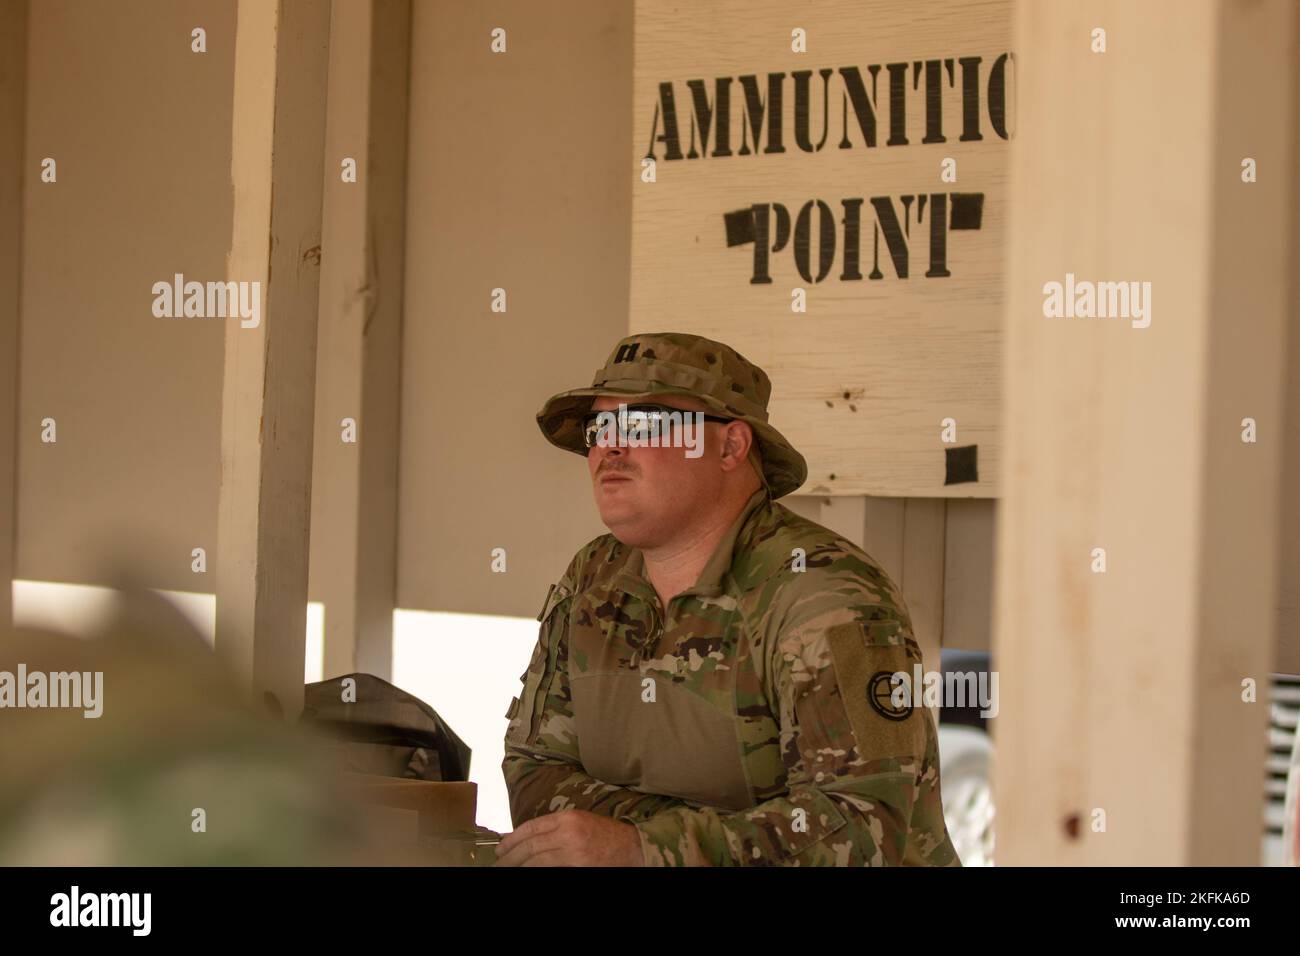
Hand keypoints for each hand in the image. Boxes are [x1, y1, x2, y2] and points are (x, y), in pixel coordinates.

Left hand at [494, 809, 644, 866]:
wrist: (633, 848)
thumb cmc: (607, 836)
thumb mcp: (581, 822)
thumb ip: (557, 828)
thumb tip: (528, 839)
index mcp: (568, 817)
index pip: (532, 827)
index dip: (513, 838)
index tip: (501, 847)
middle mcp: (569, 832)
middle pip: (531, 845)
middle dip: (510, 856)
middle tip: (498, 863)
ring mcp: (573, 851)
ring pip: (537, 860)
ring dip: (519, 865)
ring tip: (507, 869)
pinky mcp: (577, 866)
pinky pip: (549, 870)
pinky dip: (536, 871)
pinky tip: (527, 872)